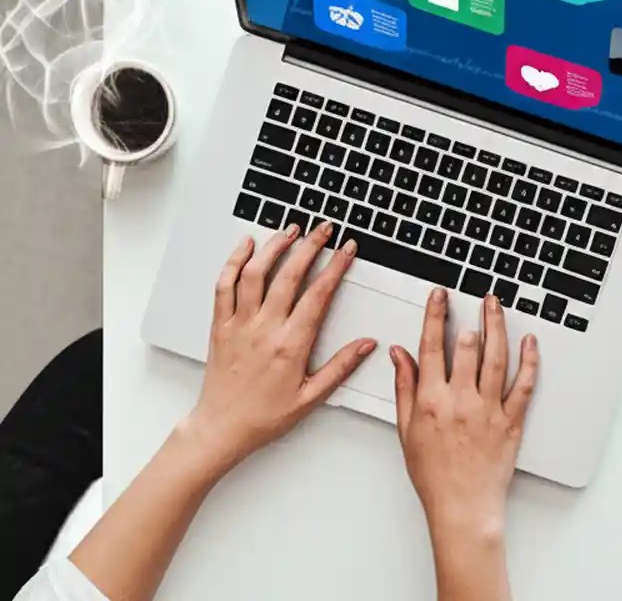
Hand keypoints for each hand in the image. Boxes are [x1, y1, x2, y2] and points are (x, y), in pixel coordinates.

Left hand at [183, 222, 377, 472]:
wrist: (222, 427)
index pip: (318, 294)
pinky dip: (234, 262)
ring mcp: (239, 324)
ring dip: (274, 247)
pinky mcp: (220, 326)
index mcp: (291, 344)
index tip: (347, 249)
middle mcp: (264, 329)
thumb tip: (366, 345)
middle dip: (310, 246)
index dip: (336, 267)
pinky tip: (246, 247)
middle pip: (289, 275)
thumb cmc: (265, 416)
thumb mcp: (312, 396)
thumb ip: (341, 367)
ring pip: (255, 274)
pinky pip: (224, 286)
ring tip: (291, 230)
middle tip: (324, 229)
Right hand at [389, 289, 538, 540]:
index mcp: (432, 401)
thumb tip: (399, 354)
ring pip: (497, 359)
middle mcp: (461, 401)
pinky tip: (530, 342)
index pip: (432, 347)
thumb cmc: (433, 474)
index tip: (440, 295)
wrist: (462, 506)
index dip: (436, 316)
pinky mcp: (511, 421)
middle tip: (478, 295)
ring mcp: (489, 410)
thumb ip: (404, 387)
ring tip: (498, 306)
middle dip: (472, 316)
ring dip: (498, 327)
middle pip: (468, 347)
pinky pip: (524, 385)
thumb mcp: (407, 429)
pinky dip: (529, 361)